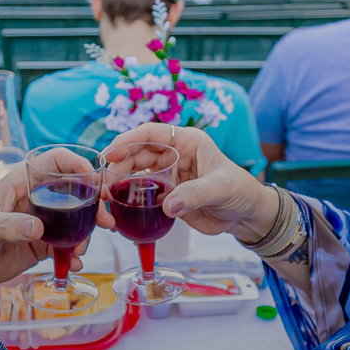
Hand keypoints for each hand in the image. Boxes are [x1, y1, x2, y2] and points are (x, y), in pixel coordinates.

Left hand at [0, 164, 112, 285]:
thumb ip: (8, 226)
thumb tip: (37, 229)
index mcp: (22, 184)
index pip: (55, 162)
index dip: (76, 164)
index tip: (93, 178)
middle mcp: (36, 200)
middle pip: (74, 193)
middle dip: (93, 204)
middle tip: (104, 221)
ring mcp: (42, 223)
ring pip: (75, 221)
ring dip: (87, 234)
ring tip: (82, 250)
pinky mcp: (42, 245)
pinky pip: (66, 246)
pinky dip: (75, 255)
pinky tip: (75, 264)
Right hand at [103, 124, 278, 243]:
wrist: (247, 216)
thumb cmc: (241, 191)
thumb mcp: (221, 188)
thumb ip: (195, 194)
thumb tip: (166, 205)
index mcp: (187, 141)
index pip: (152, 134)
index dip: (128, 140)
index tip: (111, 152)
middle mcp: (175, 155)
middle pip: (138, 154)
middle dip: (118, 164)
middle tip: (102, 180)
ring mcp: (169, 175)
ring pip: (137, 175)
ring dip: (120, 183)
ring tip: (105, 196)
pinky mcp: (167, 196)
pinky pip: (143, 196)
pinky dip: (130, 202)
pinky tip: (119, 211)